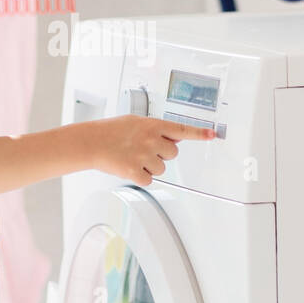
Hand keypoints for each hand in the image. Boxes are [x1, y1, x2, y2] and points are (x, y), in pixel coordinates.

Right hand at [89, 114, 215, 185]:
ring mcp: (144, 156)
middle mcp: (151, 140)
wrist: (91, 142)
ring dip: (150, 166)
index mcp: (153, 125)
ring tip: (132, 157)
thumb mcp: (135, 122)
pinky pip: (149, 180)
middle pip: (172, 154)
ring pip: (161, 169)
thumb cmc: (111, 131)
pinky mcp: (136, 171)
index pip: (181, 129)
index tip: (212, 135)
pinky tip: (128, 167)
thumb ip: (155, 130)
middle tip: (142, 149)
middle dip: (161, 154)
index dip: (199, 133)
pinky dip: (140, 177)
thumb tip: (172, 140)